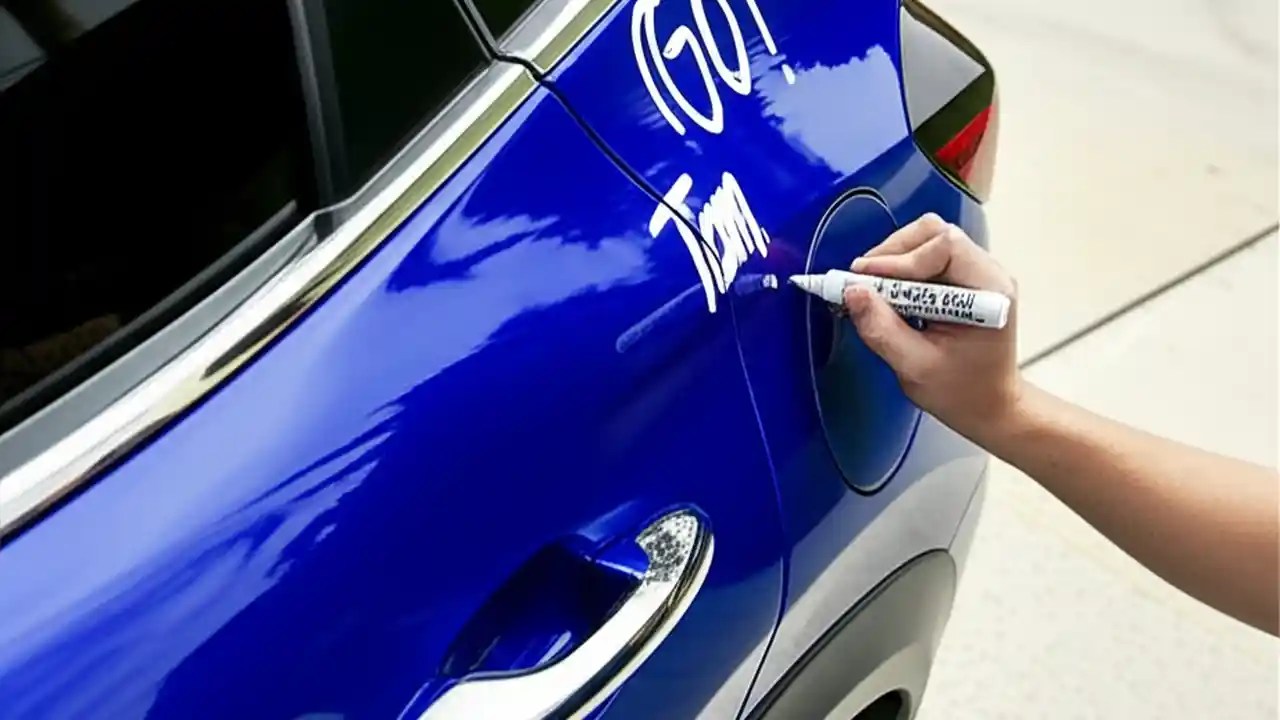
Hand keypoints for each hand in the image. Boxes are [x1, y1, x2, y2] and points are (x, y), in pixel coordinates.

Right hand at [842, 213, 1020, 440]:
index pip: (944, 247)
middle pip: (935, 234)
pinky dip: (901, 269)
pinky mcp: (961, 280)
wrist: (989, 406)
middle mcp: (987, 273)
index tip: (865, 281)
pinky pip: (927, 256)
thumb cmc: (961, 393)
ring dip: (894, 259)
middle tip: (862, 282)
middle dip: (892, 253)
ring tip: (872, 289)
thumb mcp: (915, 367)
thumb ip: (882, 329)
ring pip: (928, 240)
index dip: (900, 260)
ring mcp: (975, 274)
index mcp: (989, 291)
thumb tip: (852, 293)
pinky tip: (887, 294)